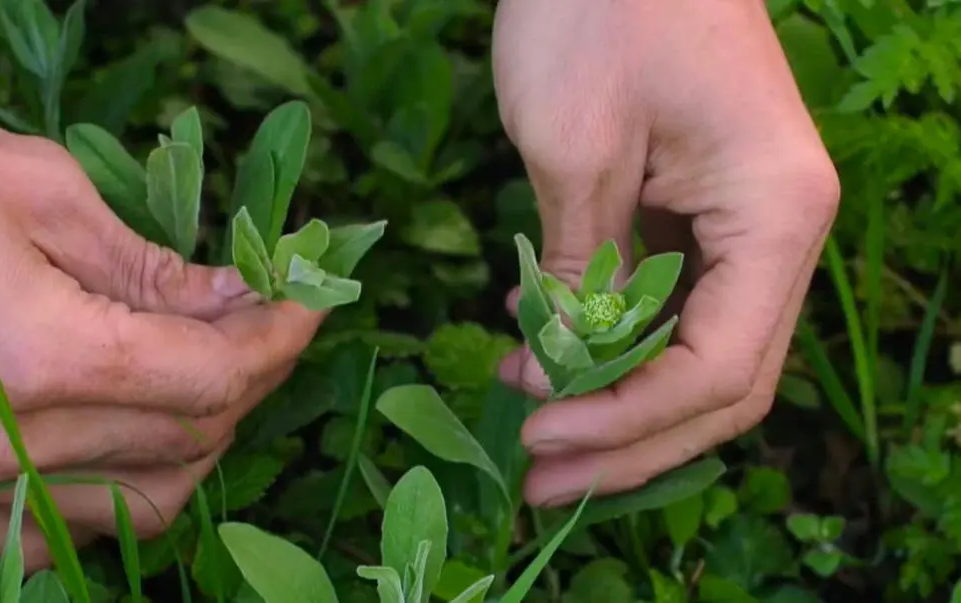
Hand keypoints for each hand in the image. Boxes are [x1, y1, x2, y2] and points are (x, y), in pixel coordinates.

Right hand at [0, 70, 322, 568]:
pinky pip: (61, 527)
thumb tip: (231, 298)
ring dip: (198, 441)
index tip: (302, 303)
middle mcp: (3, 445)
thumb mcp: (38, 190)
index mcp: (39, 358)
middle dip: (248, 379)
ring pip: (140, 504)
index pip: (209, 377)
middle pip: (188, 439)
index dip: (275, 340)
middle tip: (260, 322)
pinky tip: (128, 434)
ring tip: (206, 372)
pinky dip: (120, 490)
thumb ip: (148, 265)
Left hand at [491, 0, 839, 506]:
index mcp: (775, 215)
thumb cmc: (598, 12)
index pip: (720, 367)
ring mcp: (742, 225)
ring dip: (613, 399)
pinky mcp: (698, 212)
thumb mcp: (574, 150)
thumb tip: (565, 367)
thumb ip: (583, 272)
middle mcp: (777, 233)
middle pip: (719, 381)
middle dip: (627, 440)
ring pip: (692, 353)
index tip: (539, 440)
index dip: (629, 422)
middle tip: (537, 483)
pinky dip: (606, 341)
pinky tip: (538, 353)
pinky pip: (665, 305)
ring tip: (526, 426)